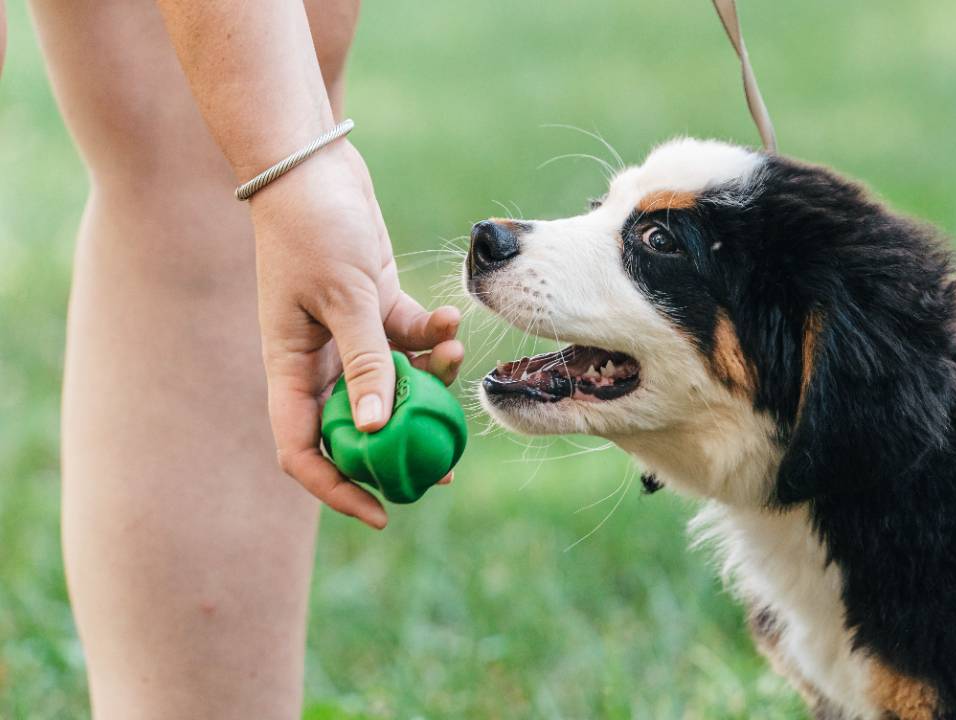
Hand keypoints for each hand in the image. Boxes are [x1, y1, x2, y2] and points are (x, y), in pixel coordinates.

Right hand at [250, 142, 463, 528]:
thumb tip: (377, 428)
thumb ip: (366, 361)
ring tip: (456, 363)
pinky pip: (412, 340)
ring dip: (429, 384)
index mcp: (289, 369)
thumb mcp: (343, 297)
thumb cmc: (313, 227)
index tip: (383, 512)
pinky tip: (453, 319)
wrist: (314, 166)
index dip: (338, 490)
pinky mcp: (378, 308)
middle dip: (400, 449)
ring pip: (395, 385)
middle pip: (357, 428)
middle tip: (447, 466)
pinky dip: (434, 337)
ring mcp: (349, 336)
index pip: (303, 451)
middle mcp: (317, 361)